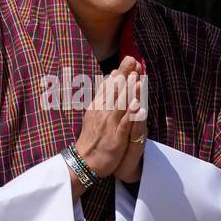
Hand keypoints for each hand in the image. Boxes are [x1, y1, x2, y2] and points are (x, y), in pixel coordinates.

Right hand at [72, 57, 141, 178]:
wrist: (84, 162)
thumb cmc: (92, 139)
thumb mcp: (95, 114)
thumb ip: (103, 97)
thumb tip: (110, 79)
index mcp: (98, 107)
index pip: (110, 86)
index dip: (121, 72)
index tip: (130, 58)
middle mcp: (103, 112)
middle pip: (115, 91)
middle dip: (125, 75)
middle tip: (133, 59)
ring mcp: (109, 124)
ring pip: (120, 104)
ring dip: (128, 90)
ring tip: (136, 76)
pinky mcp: (115, 137)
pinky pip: (124, 124)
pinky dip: (130, 113)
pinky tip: (137, 105)